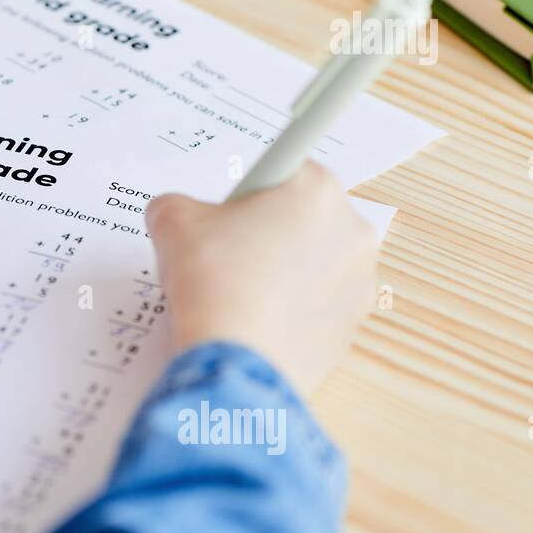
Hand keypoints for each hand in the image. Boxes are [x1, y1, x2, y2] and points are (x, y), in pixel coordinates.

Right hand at [145, 161, 378, 396]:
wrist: (237, 364)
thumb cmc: (214, 284)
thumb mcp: (172, 222)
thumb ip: (175, 204)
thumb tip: (175, 213)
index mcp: (315, 189)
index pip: (284, 168)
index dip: (250, 191)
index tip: (231, 212)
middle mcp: (351, 229)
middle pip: (302, 216)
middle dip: (268, 231)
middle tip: (226, 255)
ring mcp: (359, 282)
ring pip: (313, 262)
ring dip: (282, 270)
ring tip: (238, 293)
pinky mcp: (353, 325)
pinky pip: (318, 305)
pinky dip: (291, 309)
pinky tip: (255, 320)